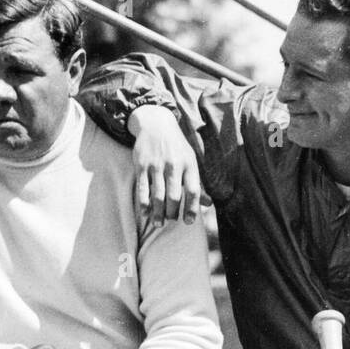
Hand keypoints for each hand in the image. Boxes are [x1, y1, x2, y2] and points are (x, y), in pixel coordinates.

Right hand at [128, 104, 199, 225]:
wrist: (157, 125)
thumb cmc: (177, 148)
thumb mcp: (190, 161)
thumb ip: (197, 183)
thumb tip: (207, 204)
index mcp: (189, 164)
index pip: (193, 190)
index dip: (191, 208)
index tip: (188, 221)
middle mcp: (174, 164)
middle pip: (174, 196)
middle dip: (172, 213)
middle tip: (170, 220)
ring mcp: (157, 165)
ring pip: (158, 195)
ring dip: (158, 213)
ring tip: (158, 223)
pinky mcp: (141, 165)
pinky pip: (143, 189)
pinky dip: (144, 203)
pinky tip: (146, 213)